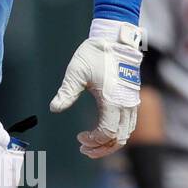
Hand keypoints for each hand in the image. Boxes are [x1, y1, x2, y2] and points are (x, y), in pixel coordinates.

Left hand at [50, 20, 142, 157]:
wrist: (115, 38)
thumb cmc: (95, 53)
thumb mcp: (76, 72)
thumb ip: (67, 92)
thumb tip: (54, 108)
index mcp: (113, 99)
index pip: (107, 133)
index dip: (93, 141)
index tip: (79, 137)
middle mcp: (127, 104)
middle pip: (118, 139)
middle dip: (101, 148)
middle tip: (83, 149)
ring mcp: (132, 102)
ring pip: (126, 134)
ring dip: (110, 143)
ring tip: (91, 144)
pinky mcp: (133, 99)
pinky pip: (129, 124)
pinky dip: (117, 133)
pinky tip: (102, 131)